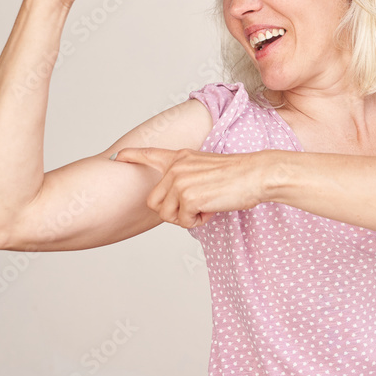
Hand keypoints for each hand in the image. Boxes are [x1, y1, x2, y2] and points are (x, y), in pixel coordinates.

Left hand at [112, 148, 277, 228]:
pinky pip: (182, 221)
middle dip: (171, 211)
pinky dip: (197, 221)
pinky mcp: (188, 196)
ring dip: (186, 217)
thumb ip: (187, 177)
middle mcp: (176, 167)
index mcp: (181, 157)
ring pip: (167, 214)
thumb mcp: (206, 168)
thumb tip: (178, 199)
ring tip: (206, 206)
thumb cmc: (239, 176)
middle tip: (195, 207)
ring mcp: (180, 181)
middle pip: (154, 202)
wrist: (256, 174)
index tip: (118, 157)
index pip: (150, 154)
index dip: (132, 156)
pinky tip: (211, 209)